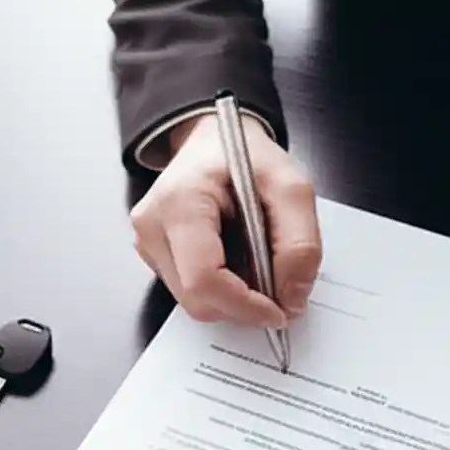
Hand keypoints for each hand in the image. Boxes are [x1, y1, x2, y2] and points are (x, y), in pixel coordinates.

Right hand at [130, 113, 321, 326]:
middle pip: (198, 300)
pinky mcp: (155, 256)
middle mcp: (153, 226)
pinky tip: (236, 258)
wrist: (213, 139)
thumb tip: (293, 296)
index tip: (279, 310)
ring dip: (234, 295)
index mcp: (180, 202)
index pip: (204, 280)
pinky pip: (192, 292)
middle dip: (243, 303)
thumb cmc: (244, 155)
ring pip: (196, 302)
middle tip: (276, 281)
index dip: (245, 305)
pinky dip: (223, 287)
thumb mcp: (291, 185)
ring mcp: (148, 244)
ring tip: (254, 258)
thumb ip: (300, 242)